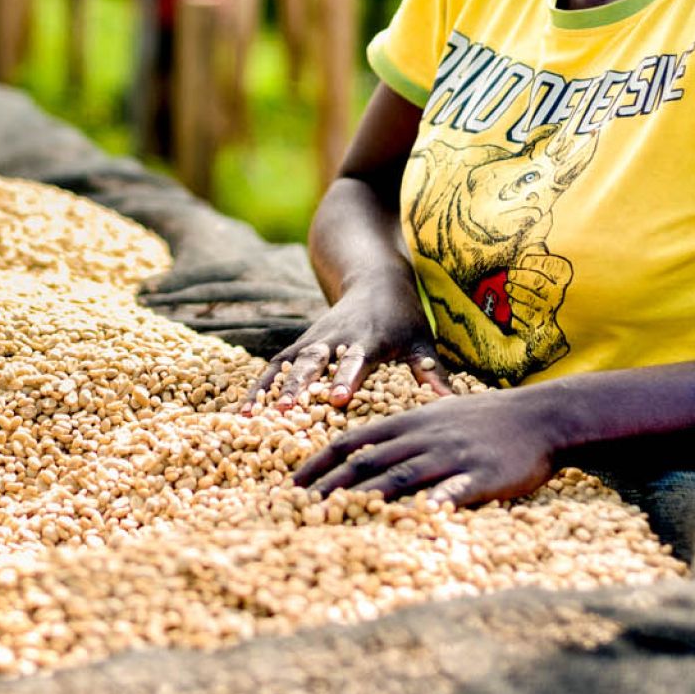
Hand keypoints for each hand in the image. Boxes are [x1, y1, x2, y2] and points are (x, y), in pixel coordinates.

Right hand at [241, 273, 447, 411]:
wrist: (373, 277)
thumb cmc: (403, 317)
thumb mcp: (422, 340)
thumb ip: (431, 374)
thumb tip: (450, 405)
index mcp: (369, 338)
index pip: (357, 359)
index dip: (347, 378)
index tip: (339, 398)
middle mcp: (336, 337)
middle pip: (314, 361)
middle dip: (300, 386)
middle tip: (286, 410)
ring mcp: (314, 340)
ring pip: (288, 364)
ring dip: (271, 389)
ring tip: (253, 416)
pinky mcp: (299, 345)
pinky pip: (274, 366)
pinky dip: (259, 387)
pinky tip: (243, 413)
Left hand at [294, 386, 563, 505]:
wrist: (541, 417)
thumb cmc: (486, 419)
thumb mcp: (438, 414)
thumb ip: (403, 433)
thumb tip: (367, 451)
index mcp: (409, 422)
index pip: (352, 440)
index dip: (320, 462)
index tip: (293, 483)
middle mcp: (423, 437)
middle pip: (367, 462)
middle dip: (328, 486)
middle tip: (297, 509)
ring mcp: (451, 456)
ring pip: (399, 478)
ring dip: (363, 499)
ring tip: (334, 519)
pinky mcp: (480, 477)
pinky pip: (451, 494)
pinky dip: (428, 508)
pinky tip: (410, 524)